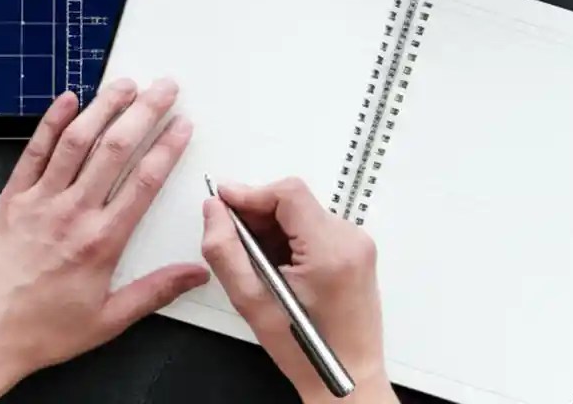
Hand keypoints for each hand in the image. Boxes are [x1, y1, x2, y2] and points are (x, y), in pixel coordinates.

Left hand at [0, 79, 207, 401]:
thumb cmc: (41, 331)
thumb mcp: (108, 320)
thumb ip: (156, 291)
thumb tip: (196, 273)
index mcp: (102, 241)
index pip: (144, 181)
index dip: (168, 147)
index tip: (182, 125)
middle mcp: (72, 213)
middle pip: (116, 149)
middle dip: (144, 112)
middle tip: (164, 88)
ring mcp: (39, 201)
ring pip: (77, 141)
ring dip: (103, 107)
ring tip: (124, 84)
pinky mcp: (11, 199)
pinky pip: (34, 152)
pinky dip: (51, 122)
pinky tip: (67, 99)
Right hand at [201, 178, 398, 403]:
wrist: (349, 379)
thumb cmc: (307, 351)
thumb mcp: (251, 302)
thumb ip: (225, 251)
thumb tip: (214, 211)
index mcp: (330, 251)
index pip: (288, 194)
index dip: (250, 193)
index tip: (223, 201)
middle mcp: (351, 241)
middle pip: (294, 201)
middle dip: (258, 214)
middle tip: (234, 240)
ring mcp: (358, 245)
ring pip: (302, 214)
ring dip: (273, 228)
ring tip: (259, 264)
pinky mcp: (356, 252)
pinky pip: (315, 228)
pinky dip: (290, 238)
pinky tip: (279, 267)